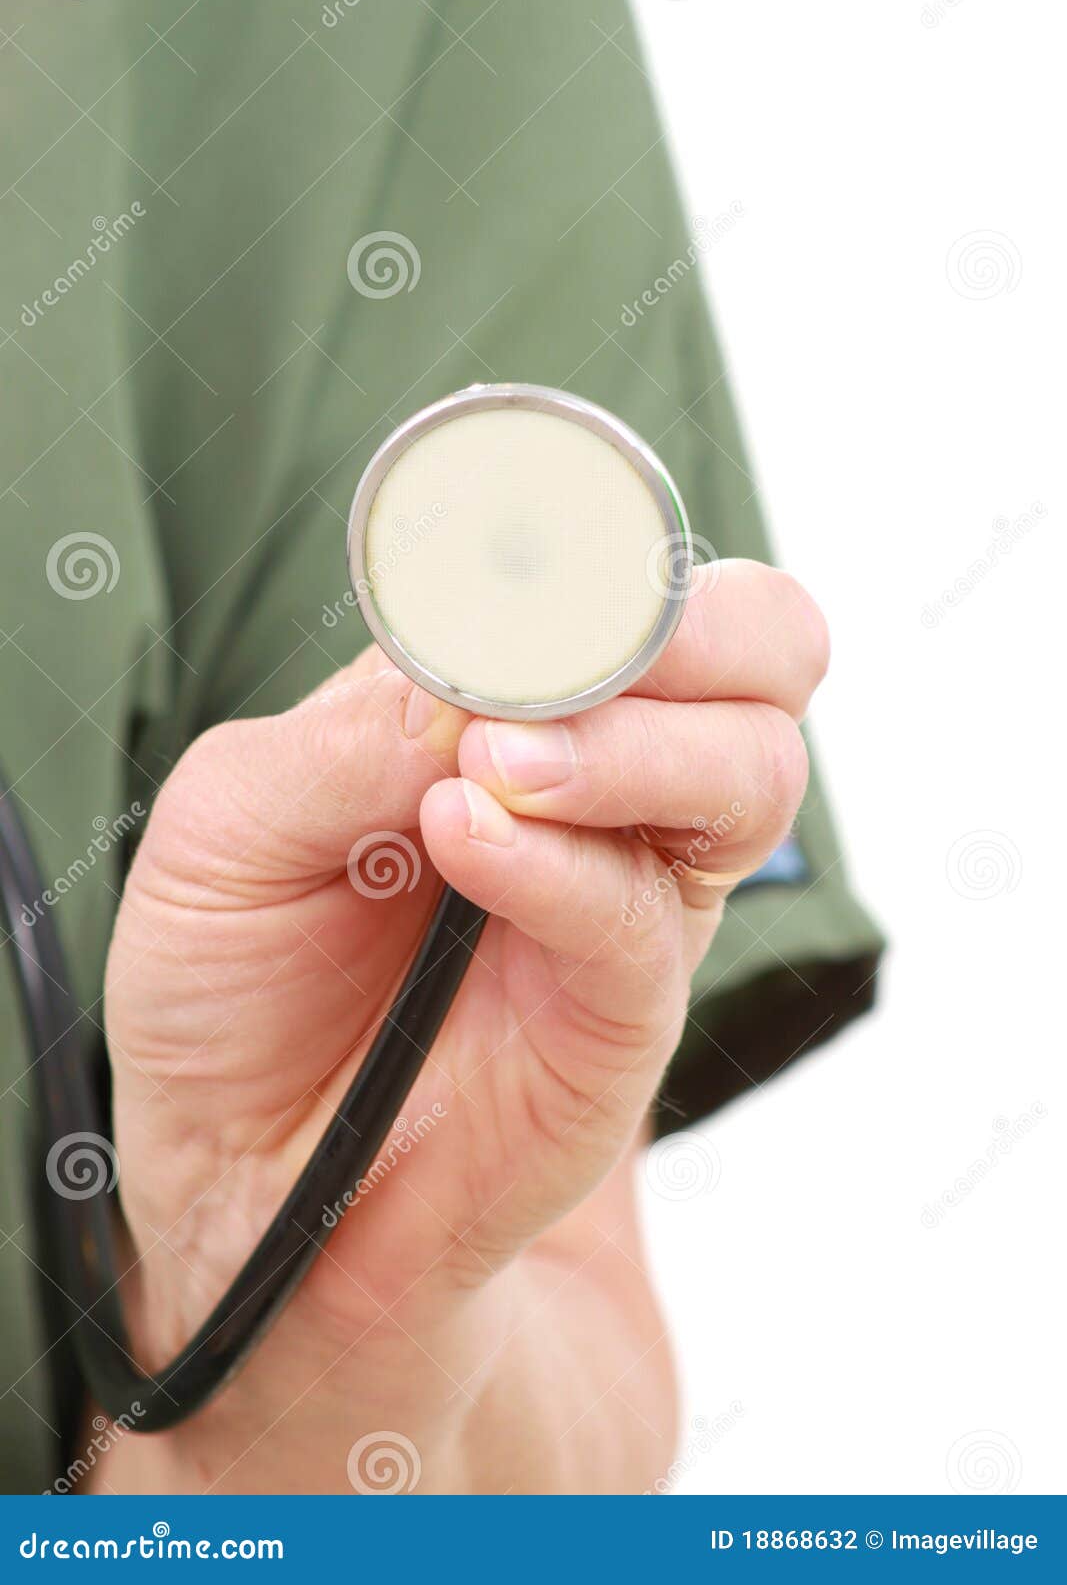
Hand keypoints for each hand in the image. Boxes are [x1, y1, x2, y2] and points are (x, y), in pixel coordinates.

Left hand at [99, 559, 826, 1490]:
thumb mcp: (239, 818)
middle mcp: (602, 789)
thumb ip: (355, 729)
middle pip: (764, 658)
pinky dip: (560, 864)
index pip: (644, 583)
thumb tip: (479, 659)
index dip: (615, 544)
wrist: (237, 1174)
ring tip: (492, 764)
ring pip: (750, 774)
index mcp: (521, 709)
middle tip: (589, 637)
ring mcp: (625, 900)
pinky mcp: (619, 1022)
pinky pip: (641, 924)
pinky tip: (466, 841)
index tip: (535, 549)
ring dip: (633, 742)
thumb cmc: (237, 978)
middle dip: (697, 625)